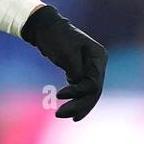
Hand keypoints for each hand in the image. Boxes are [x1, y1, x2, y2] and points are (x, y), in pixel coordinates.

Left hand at [21, 4, 107, 120]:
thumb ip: (75, 69)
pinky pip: (82, 90)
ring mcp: (90, 69)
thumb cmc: (56, 37)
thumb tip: (78, 83)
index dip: (79, 93)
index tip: (58, 95)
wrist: (45, 28)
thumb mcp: (66, 53)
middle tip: (60, 115)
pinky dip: (76, 100)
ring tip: (60, 115)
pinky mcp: (81, 72)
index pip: (94, 82)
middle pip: (93, 91)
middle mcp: (98, 64)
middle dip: (78, 104)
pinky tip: (71, 113)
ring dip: (76, 105)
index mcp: (98, 56)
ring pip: (88, 93)